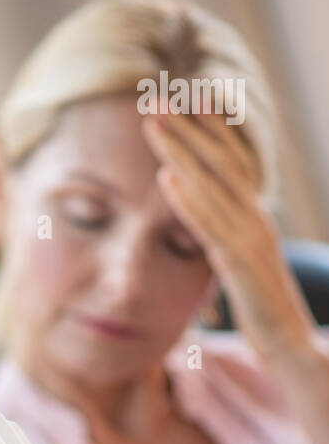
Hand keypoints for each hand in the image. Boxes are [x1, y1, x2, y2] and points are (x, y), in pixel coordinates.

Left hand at [141, 107, 315, 365]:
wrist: (290, 345)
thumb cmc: (264, 313)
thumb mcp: (242, 268)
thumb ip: (226, 243)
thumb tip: (206, 233)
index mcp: (255, 217)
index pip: (233, 161)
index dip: (211, 128)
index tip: (186, 99)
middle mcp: (255, 218)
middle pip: (221, 161)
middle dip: (189, 127)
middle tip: (157, 98)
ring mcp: (248, 238)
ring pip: (212, 184)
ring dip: (180, 151)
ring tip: (153, 123)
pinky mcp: (238, 263)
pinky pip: (209, 226)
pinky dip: (188, 200)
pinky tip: (166, 179)